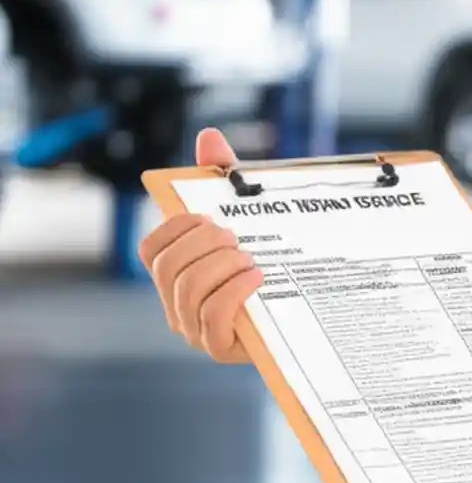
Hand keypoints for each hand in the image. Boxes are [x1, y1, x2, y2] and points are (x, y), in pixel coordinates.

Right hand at [137, 128, 263, 362]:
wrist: (308, 313)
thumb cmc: (271, 260)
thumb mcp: (251, 216)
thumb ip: (225, 177)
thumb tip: (209, 136)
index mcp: (178, 272)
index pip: (152, 249)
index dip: (174, 228)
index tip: (207, 217)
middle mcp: (178, 302)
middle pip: (168, 268)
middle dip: (202, 244)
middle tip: (235, 237)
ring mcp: (196, 328)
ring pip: (188, 290)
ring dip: (221, 266)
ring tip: (250, 258)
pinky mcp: (221, 346)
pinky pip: (213, 316)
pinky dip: (235, 290)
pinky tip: (259, 277)